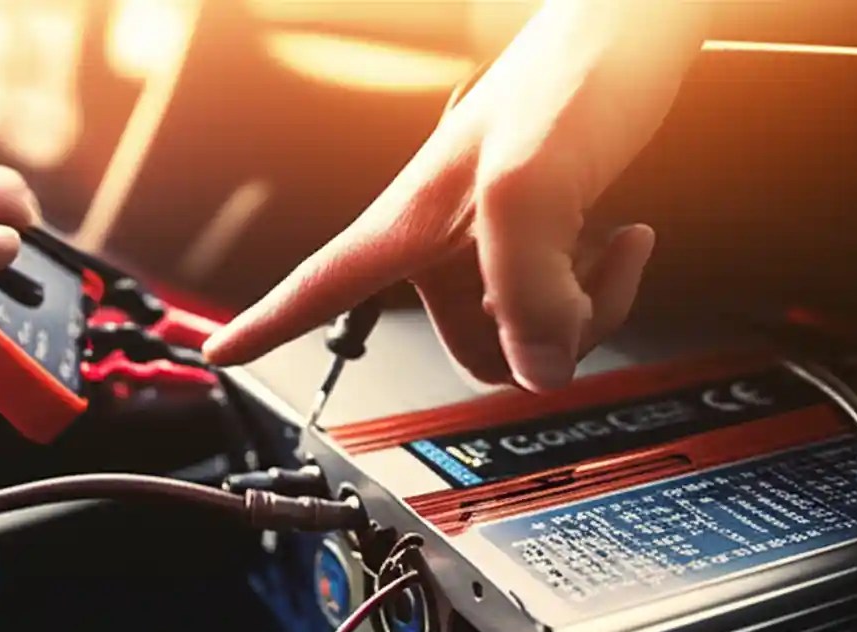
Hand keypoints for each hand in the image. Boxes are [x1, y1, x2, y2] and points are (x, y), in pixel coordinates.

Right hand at [204, 2, 703, 390]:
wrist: (637, 30)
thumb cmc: (572, 71)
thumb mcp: (534, 182)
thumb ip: (526, 286)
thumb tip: (538, 371)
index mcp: (410, 223)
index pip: (317, 285)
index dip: (265, 324)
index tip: (220, 351)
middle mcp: (444, 241)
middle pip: (470, 350)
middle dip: (536, 339)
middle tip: (573, 296)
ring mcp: (493, 244)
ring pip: (525, 334)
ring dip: (583, 312)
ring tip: (605, 250)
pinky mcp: (542, 239)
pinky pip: (562, 306)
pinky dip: (603, 289)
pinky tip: (621, 240)